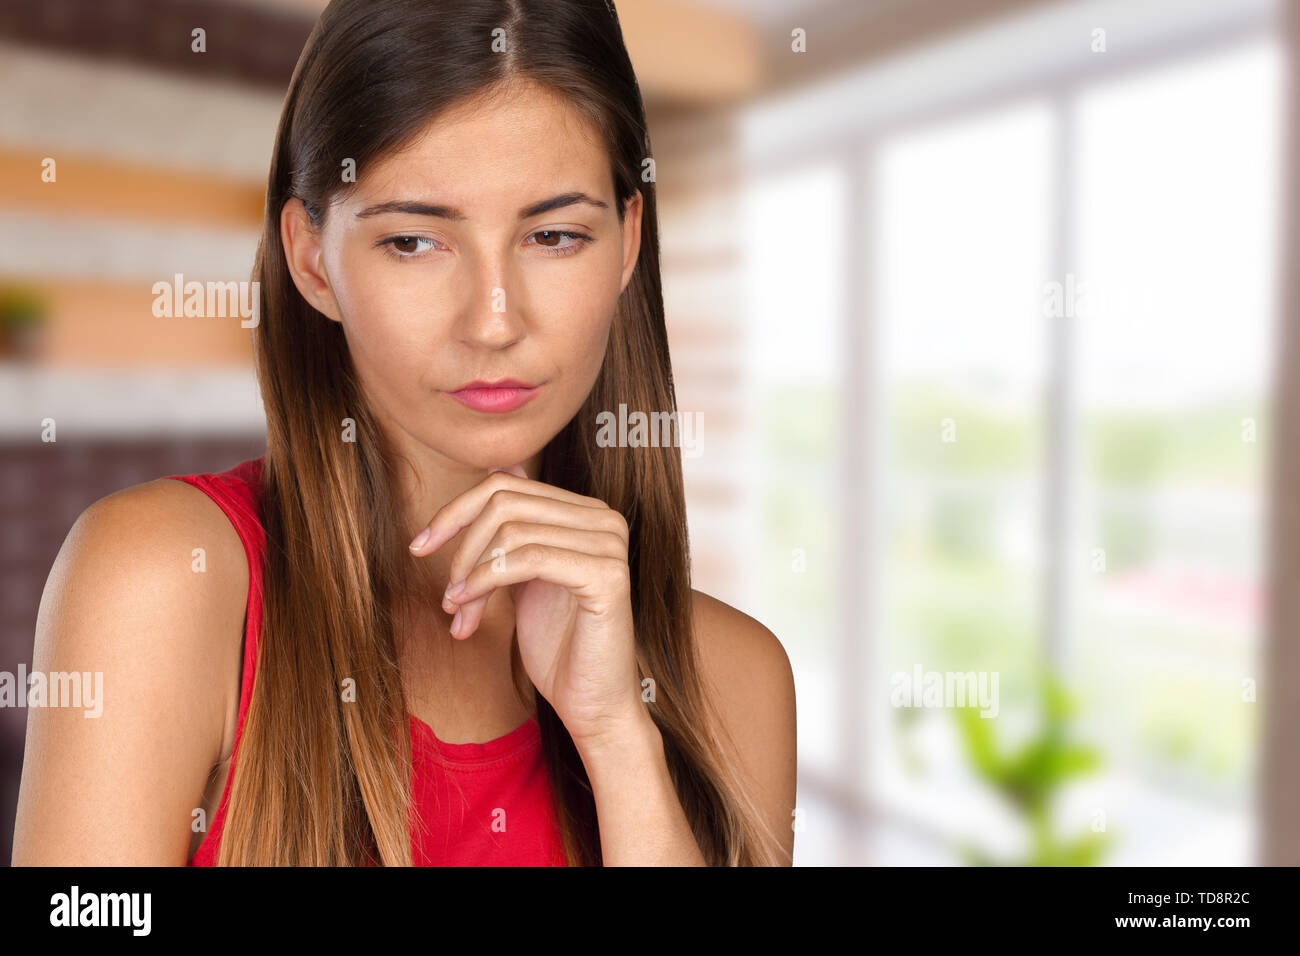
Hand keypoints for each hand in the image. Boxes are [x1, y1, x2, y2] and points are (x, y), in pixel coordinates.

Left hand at [407, 465, 645, 749]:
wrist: (592, 703)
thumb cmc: (558, 646)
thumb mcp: (526, 576)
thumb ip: (517, 528)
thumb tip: (500, 467)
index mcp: (586, 513)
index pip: (506, 485)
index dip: (454, 512)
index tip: (419, 546)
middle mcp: (603, 519)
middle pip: (504, 501)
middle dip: (461, 544)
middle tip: (445, 592)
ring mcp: (609, 544)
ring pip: (511, 531)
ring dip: (469, 572)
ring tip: (457, 609)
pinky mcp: (607, 575)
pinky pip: (528, 558)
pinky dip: (486, 580)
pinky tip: (467, 607)